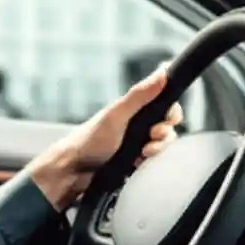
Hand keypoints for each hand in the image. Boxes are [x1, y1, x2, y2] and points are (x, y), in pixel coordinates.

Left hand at [31, 67, 182, 210]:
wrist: (73, 171)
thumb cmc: (90, 140)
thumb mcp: (117, 115)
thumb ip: (140, 95)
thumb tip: (162, 72)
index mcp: (132, 108)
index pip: (163, 103)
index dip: (171, 111)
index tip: (168, 117)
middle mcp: (135, 123)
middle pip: (166, 125)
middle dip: (165, 132)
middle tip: (153, 135)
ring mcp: (134, 142)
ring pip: (160, 144)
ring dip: (158, 148)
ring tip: (144, 152)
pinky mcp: (132, 160)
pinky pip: (152, 160)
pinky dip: (149, 162)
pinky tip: (138, 163)